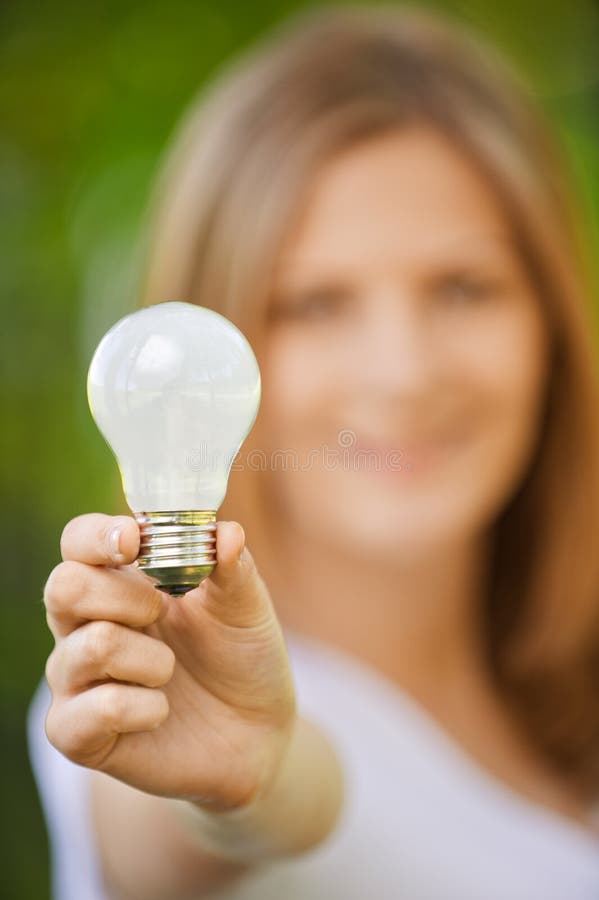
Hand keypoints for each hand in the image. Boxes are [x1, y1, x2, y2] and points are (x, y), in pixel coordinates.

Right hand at [43, 514, 296, 811]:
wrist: (256, 733)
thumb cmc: (240, 656)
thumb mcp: (246, 607)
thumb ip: (233, 567)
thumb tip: (226, 532)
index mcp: (120, 581)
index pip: (79, 541)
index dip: (97, 535)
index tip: (134, 539)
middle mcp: (86, 624)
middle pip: (63, 586)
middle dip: (120, 594)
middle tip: (161, 610)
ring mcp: (78, 679)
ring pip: (87, 649)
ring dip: (148, 659)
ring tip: (171, 670)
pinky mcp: (79, 733)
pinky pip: (89, 713)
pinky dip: (140, 708)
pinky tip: (161, 711)